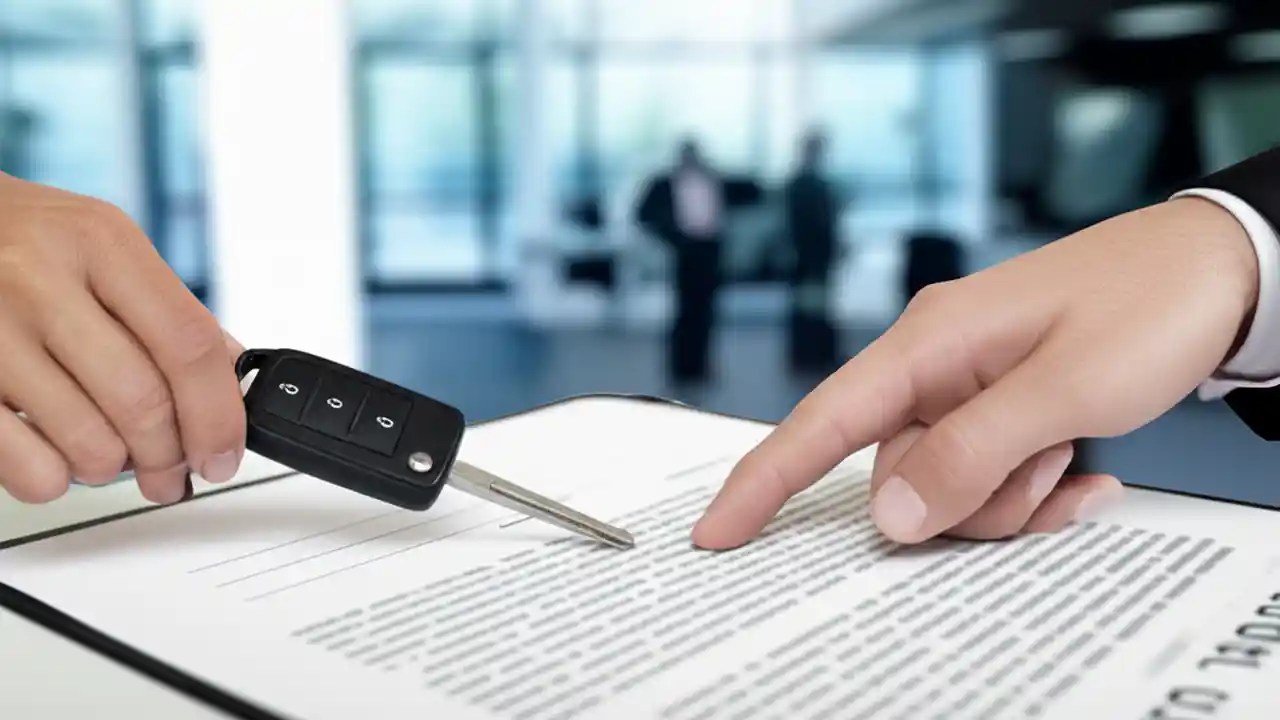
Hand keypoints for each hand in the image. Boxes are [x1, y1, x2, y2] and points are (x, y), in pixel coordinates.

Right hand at [0, 174, 245, 503]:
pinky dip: (55, 479)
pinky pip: (29, 467)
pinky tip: (53, 454)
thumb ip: (164, 306)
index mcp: (98, 241)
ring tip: (107, 453)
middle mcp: (39, 278)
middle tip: (172, 471)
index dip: (218, 414)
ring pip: (90, 444)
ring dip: (112, 467)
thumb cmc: (16, 237)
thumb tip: (229, 375)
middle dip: (170, 455)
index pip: (188, 343)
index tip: (223, 452)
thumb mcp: (98, 243)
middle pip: (143, 402)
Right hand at [692, 197, 1258, 547]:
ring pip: (947, 484)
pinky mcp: (1002, 403)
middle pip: (899, 473)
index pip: (822, 421)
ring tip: (1072, 458)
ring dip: (1009, 498)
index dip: (764, 481)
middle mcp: (936, 364)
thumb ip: (971, 453)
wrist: (1222, 267)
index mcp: (928, 344)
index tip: (719, 531)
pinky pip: (989, 472)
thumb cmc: (1150, 302)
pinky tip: (1084, 474)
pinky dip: (1032, 490)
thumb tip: (890, 512)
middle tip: (1041, 477)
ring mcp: (969, 386)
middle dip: (962, 504)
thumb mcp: (1064, 390)